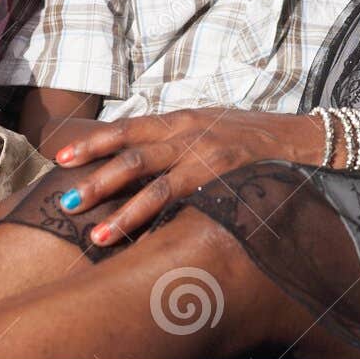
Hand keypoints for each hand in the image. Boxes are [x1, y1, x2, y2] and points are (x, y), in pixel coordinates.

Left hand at [52, 109, 319, 245]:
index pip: (126, 129)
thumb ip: (172, 136)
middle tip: (65, 202)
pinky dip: (158, 218)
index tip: (61, 157)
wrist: (298, 136)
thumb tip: (132, 151)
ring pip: (152, 182)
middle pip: (130, 155)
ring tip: (94, 236)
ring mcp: (204, 156)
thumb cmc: (247, 135)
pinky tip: (139, 239)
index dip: (92, 142)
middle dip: (94, 178)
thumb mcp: (205, 125)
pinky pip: (184, 200)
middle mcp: (187, 133)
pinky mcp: (222, 178)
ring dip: (120, 211)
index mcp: (179, 119)